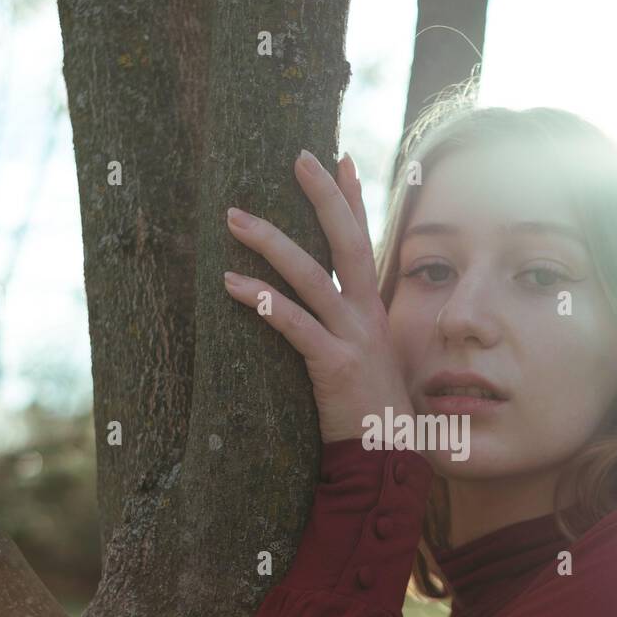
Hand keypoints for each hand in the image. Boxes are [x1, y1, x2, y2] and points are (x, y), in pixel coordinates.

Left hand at [224, 149, 416, 447]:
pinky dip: (261, 299)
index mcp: (373, 312)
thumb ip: (346, 332)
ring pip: (311, 276)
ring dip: (271, 241)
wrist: (386, 459)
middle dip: (323, 197)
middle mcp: (366, 316)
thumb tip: (318, 310)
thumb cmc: (371, 415)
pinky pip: (292, 323)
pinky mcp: (334, 365)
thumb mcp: (365, 362)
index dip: (352, 200)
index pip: (364, 243)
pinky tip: (229, 283)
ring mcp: (353, 339)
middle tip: (298, 157)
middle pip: (347, 242)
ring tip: (235, 218)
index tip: (340, 158)